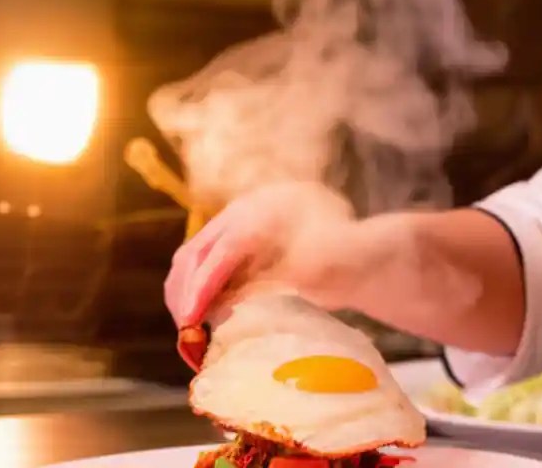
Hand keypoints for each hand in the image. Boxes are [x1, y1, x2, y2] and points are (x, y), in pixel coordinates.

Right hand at [164, 181, 358, 328]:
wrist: (357, 251)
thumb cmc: (346, 259)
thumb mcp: (318, 271)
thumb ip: (273, 284)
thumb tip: (226, 305)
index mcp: (269, 212)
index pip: (223, 250)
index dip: (202, 286)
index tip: (191, 318)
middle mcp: (246, 211)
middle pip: (197, 250)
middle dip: (186, 293)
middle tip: (187, 330)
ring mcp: (236, 223)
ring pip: (192, 255)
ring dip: (184, 292)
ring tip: (189, 326)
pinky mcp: (233, 239)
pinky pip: (201, 260)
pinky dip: (194, 288)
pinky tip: (198, 314)